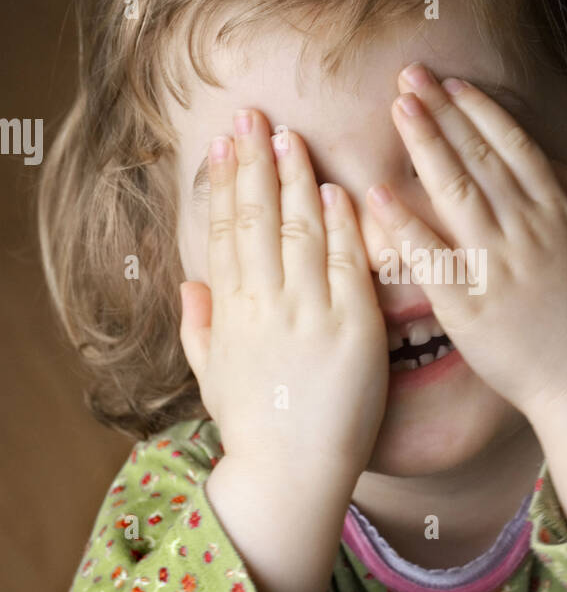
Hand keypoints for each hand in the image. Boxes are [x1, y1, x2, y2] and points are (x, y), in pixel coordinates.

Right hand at [179, 109, 388, 477]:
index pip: (224, 232)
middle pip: (257, 217)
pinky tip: (334, 190)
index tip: (221, 145)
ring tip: (289, 135)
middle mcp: (266, 303)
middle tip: (251, 116)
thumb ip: (198, 327)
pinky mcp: (353, 328)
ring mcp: (310, 312)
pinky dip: (340, 224)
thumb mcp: (211, 376)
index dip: (222, 184)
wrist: (291, 476)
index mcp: (231, 311)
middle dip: (253, 162)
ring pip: (299, 229)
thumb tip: (188, 284)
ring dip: (294, 178)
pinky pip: (346, 263)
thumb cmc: (254, 429)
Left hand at [366, 65, 566, 427]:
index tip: (450, 82)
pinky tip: (377, 192)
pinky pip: (431, 256)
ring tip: (397, 109)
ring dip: (424, 145)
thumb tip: (553, 156)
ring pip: (455, 193)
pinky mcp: (469, 306)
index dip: (478, 110)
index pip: (512, 146)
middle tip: (409, 76)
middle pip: (478, 158)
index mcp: (558, 211)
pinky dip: (404, 223)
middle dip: (442, 112)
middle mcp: (526, 230)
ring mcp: (496, 267)